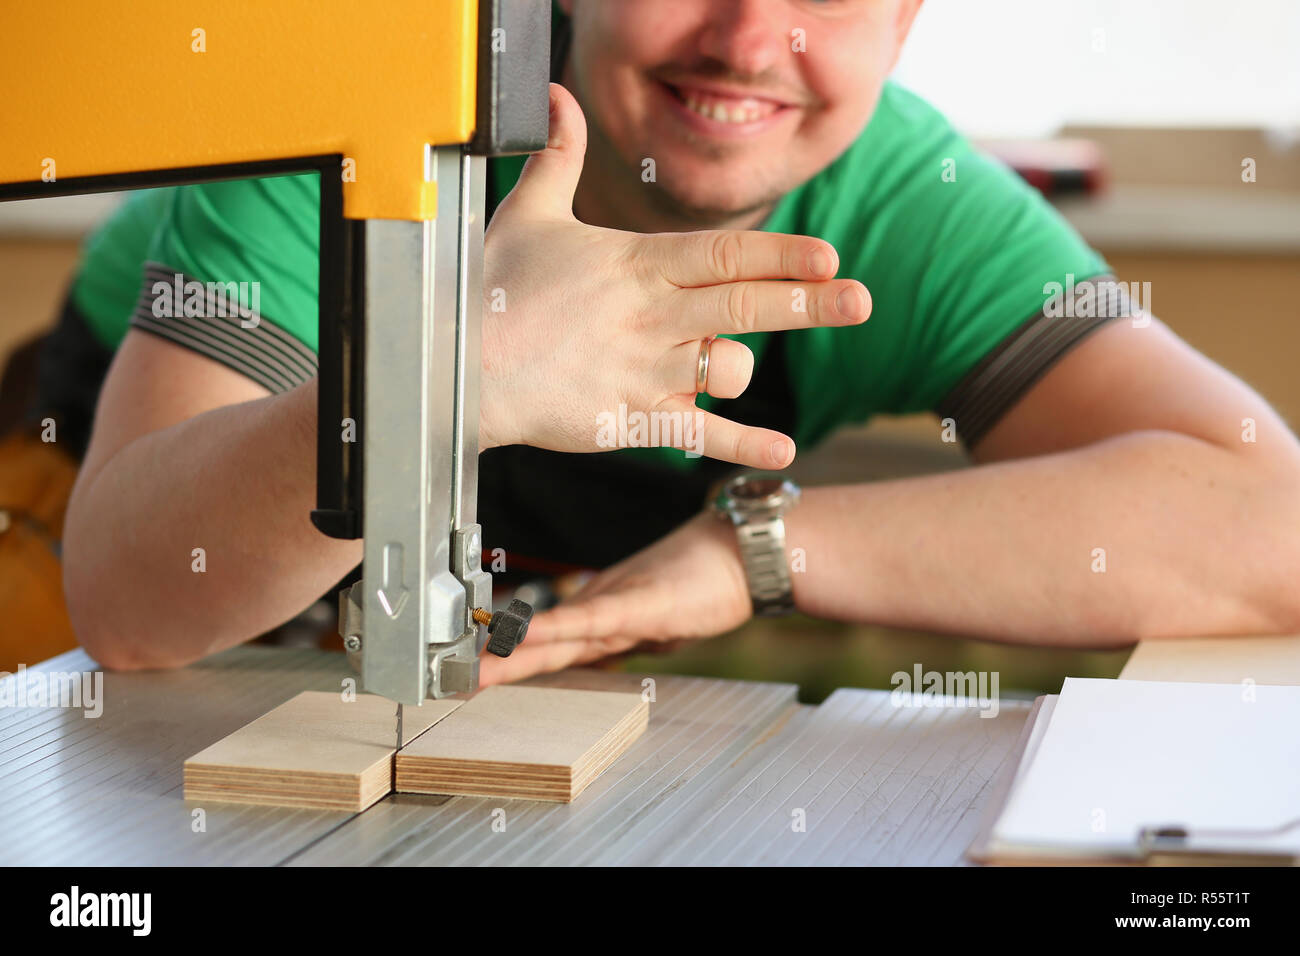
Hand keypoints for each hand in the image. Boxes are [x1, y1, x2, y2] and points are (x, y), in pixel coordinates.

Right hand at [479, 83, 870, 468]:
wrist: (456, 368)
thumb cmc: (487, 289)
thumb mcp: (528, 213)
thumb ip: (556, 156)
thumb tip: (558, 97)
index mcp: (635, 264)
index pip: (725, 254)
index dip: (782, 255)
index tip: (828, 257)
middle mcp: (651, 317)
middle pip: (746, 306)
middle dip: (811, 302)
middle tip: (861, 300)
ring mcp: (645, 370)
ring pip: (729, 369)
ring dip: (747, 367)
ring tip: (739, 366)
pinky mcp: (632, 417)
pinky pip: (701, 433)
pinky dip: (745, 443)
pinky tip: (782, 449)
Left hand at [479, 512, 752, 685]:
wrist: (746, 548)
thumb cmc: (713, 577)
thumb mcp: (669, 617)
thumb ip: (642, 631)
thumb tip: (624, 648)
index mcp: (608, 614)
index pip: (553, 641)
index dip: (515, 656)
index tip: (479, 670)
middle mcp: (605, 609)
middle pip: (543, 644)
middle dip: (500, 663)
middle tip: (457, 678)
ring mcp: (619, 605)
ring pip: (556, 635)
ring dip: (513, 651)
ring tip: (476, 664)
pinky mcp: (638, 604)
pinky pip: (588, 621)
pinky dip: (552, 628)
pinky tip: (522, 633)